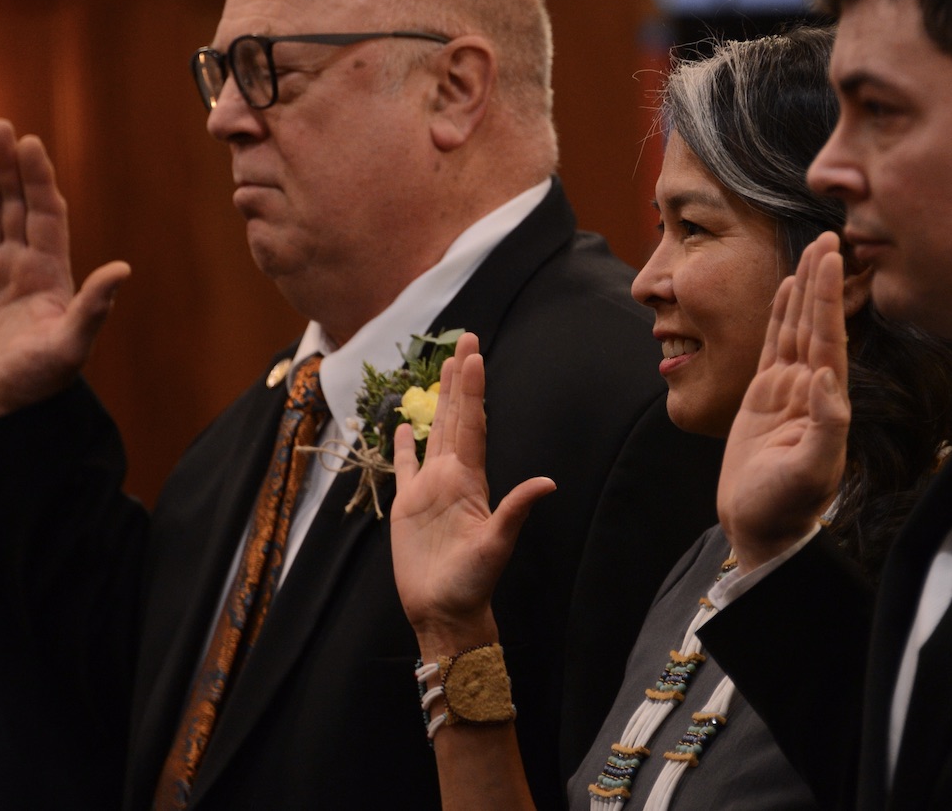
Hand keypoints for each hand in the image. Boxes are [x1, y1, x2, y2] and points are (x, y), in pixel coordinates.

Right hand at [0, 119, 130, 423]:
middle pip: (17, 204)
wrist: (2, 411)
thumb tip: (123, 268)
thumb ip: (94, 306)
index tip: (32, 145)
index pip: (46, 214)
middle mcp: (25, 266)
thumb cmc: (40, 384)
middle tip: (0, 127)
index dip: (39, 180)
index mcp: (52, 274)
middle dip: (10, 167)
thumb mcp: (71, 345)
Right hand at [390, 332, 554, 645]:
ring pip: (434, 434)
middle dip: (460, 380)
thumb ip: (515, 510)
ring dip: (437, 402)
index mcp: (472, 481)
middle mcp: (452, 477)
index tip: (474, 355)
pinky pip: (406, 467)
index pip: (473, 425)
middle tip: (467, 339)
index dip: (473, 390)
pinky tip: (404, 426)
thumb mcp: (497, 545)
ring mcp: (430, 489)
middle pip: (457, 418)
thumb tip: (547, 484)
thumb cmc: (473, 582)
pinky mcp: (409, 506)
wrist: (445, 611)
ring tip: (441, 369)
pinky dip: (404, 446)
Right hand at [717, 232, 849, 570]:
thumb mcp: (810, 471)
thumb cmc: (784, 506)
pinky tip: (787, 289)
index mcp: (826, 400)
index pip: (828, 337)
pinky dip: (782, 314)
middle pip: (817, 322)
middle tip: (829, 235)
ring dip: (805, 289)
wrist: (761, 528)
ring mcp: (789, 389)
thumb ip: (825, 426)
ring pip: (797, 327)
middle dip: (822, 279)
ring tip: (812, 250)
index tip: (833, 256)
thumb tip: (825, 378)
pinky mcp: (766, 395)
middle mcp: (812, 388)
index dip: (829, 296)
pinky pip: (775, 344)